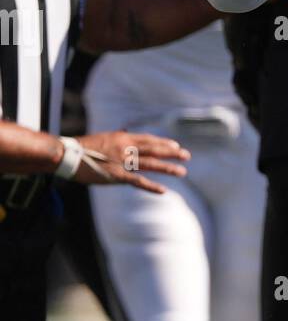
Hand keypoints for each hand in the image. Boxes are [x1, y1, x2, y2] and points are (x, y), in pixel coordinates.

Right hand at [74, 132, 189, 193]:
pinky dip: (151, 186)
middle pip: (154, 149)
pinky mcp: (117, 175)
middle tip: (186, 155)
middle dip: (171, 153)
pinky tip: (163, 190)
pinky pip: (138, 181)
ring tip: (182, 172)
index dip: (162, 142)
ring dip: (167, 168)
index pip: (148, 139)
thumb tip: (125, 130)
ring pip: (150, 164)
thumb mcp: (104, 137)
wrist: (68, 154)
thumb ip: (117, 137)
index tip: (175, 145)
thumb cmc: (83, 147)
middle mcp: (126, 147)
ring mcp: (122, 161)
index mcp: (122, 137)